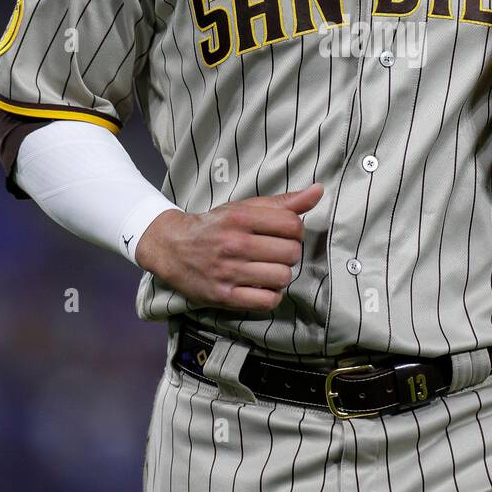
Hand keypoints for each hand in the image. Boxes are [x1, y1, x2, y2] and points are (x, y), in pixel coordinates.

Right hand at [135, 182, 324, 311]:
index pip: (292, 225)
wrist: (172, 247)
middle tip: (277, 253)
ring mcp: (228, 271)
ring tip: (270, 269)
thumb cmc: (216, 226)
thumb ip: (283, 202)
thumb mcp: (245, 208)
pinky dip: (271, 295)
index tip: (286, 234)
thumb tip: (319, 190)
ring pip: (282, 277)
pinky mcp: (223, 295)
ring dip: (281, 275)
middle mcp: (234, 243)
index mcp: (240, 217)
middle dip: (290, 254)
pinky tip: (263, 286)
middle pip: (291, 253)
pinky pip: (266, 301)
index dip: (297, 231)